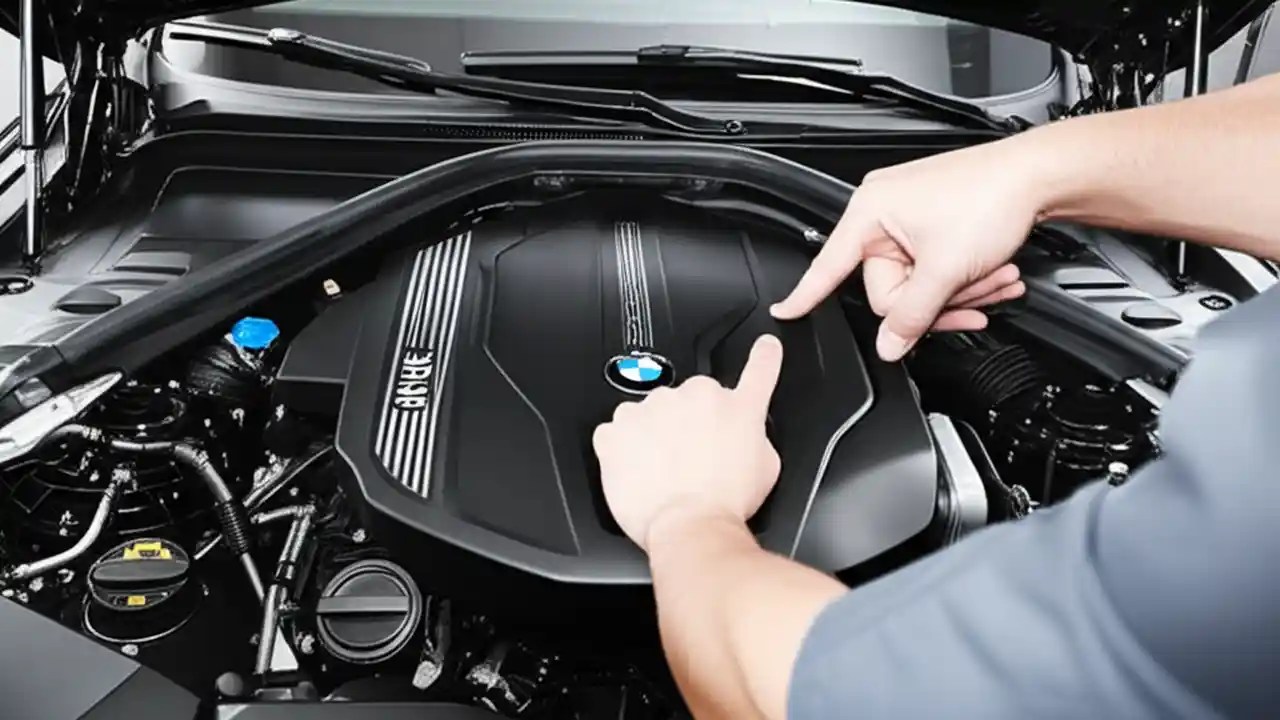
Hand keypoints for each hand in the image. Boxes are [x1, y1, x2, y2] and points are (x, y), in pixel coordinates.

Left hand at [593, 335, 783, 551]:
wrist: (690, 527)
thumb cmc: (726, 503)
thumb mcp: (766, 468)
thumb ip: (754, 438)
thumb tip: (745, 436)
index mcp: (736, 406)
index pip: (758, 370)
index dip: (765, 356)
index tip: (766, 346)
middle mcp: (694, 397)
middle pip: (691, 399)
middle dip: (690, 423)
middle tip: (692, 460)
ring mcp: (652, 409)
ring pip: (652, 413)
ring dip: (656, 434)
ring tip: (664, 472)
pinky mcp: (618, 429)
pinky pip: (618, 432)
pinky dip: (624, 449)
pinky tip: (639, 472)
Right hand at [771, 139, 1040, 360]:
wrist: (1040, 176)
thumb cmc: (991, 197)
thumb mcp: (945, 269)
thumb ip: (912, 315)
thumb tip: (890, 344)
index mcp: (871, 213)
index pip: (829, 266)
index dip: (805, 294)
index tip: (783, 312)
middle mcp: (885, 212)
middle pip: (892, 288)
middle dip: (937, 300)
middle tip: (971, 298)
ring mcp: (911, 218)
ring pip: (921, 282)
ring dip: (962, 290)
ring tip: (995, 280)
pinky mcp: (935, 223)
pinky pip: (937, 267)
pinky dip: (967, 276)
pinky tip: (995, 275)